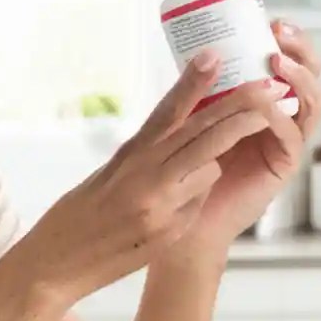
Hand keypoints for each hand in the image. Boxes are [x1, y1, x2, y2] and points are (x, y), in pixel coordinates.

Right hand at [23, 52, 275, 303]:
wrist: (53, 265)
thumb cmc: (73, 217)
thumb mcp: (105, 177)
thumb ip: (143, 160)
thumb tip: (179, 147)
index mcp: (127, 156)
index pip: (166, 112)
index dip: (193, 82)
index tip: (215, 55)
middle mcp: (145, 176)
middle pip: (202, 135)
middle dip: (240, 111)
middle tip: (267, 89)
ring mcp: (160, 205)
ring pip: (207, 168)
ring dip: (208, 166)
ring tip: (190, 176)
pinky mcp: (168, 231)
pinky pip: (195, 204)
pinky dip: (192, 201)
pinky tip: (169, 216)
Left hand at [169, 20, 320, 264]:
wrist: (184, 208)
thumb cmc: (189, 156)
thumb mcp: (196, 110)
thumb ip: (205, 85)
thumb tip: (201, 46)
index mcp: (265, 99)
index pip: (289, 61)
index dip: (289, 40)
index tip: (272, 18)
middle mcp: (283, 115)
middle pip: (309, 76)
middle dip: (301, 51)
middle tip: (281, 33)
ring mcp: (287, 139)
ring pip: (311, 103)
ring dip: (298, 79)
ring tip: (277, 62)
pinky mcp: (284, 164)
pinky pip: (292, 137)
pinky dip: (282, 118)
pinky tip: (269, 106)